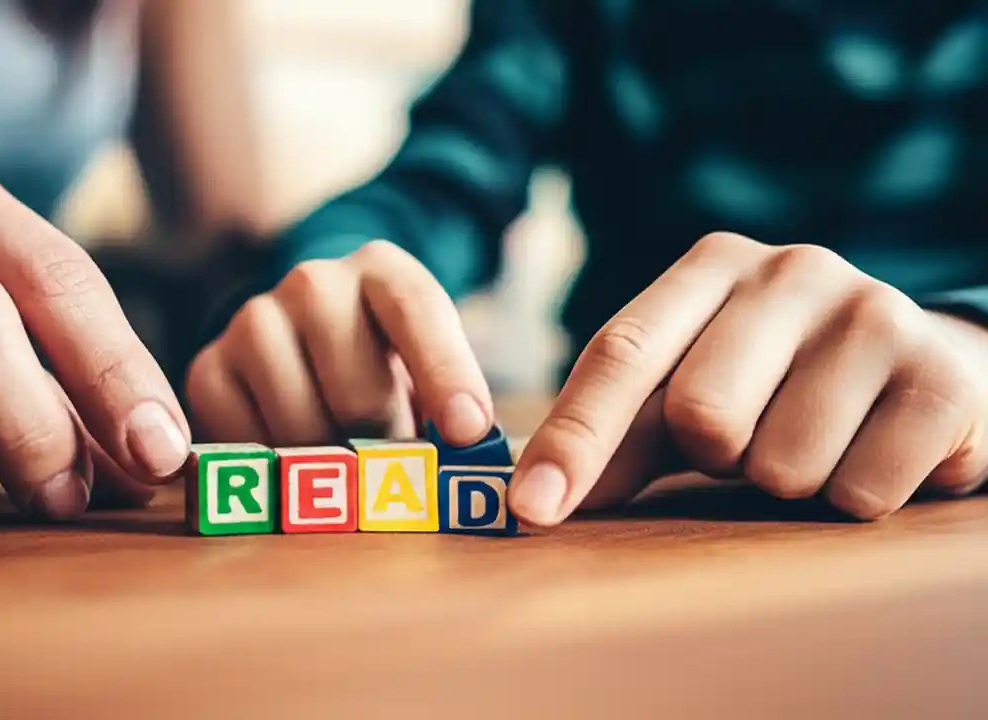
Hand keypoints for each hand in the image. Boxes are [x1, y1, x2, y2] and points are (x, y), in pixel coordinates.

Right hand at [185, 240, 492, 445]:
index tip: (468, 430)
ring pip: (304, 427)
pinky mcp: (208, 367)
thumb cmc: (386, 373)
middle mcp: (312, 282)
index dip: (446, 372)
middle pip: (360, 392)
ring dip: (330, 467)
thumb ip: (452, 412)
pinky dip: (275, 473)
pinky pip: (246, 444)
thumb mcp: (429, 375)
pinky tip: (292, 461)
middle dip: (383, 448)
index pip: (417, 310)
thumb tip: (469, 461)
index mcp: (382, 270)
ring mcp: (253, 321)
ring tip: (342, 459)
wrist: (308, 353)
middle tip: (391, 467)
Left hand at [510, 232, 987, 525]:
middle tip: (750, 440)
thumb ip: (617, 435)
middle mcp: (792, 270)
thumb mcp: (691, 392)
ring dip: (787, 483)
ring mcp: (874, 313)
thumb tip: (535, 497)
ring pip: (781, 466)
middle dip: (715, 457)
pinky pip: (858, 493)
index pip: (621, 353)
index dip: (574, 438)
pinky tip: (872, 452)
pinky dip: (852, 498)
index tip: (530, 508)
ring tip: (818, 440)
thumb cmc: (780, 385)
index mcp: (711, 266)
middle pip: (701, 415)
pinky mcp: (941, 377)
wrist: (927, 367)